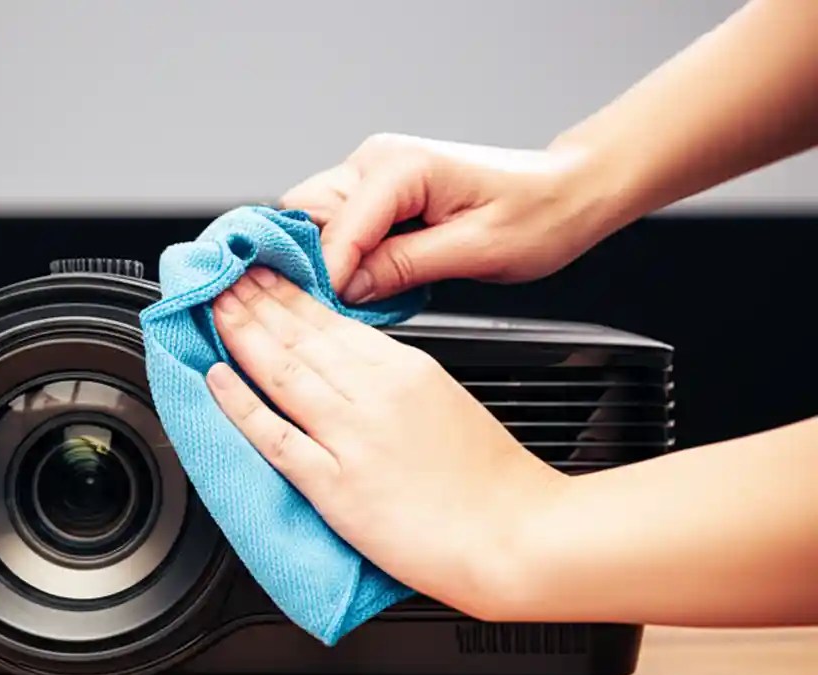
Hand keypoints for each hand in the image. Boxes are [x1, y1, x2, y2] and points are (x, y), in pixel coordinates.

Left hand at [206, 267, 562, 617]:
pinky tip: (216, 379)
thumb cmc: (490, 479)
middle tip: (220, 278)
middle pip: (300, 337)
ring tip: (212, 310)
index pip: (331, 320)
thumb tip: (350, 360)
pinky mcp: (336, 486)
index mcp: (404, 368)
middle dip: (253, 303)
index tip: (259, 275)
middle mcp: (374, 394)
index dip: (286, 294)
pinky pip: (277, 437)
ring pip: (282, 372)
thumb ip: (395, 376)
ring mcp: (351, 438)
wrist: (515, 535)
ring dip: (241, 336)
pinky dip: (241, 405)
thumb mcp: (444, 398)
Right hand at [279, 133, 624, 302]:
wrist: (570, 193)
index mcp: (399, 166)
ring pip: (313, 221)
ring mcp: (373, 176)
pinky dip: (341, 259)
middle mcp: (376, 161)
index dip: (324, 274)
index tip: (326, 313)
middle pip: (303, 213)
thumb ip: (403, 266)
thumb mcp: (475, 250)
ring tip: (347, 301)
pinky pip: (338, 228)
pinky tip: (361, 285)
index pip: (332, 225)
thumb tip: (347, 288)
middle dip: (306, 263)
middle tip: (326, 309)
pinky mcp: (378, 196)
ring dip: (322, 262)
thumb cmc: (539, 213)